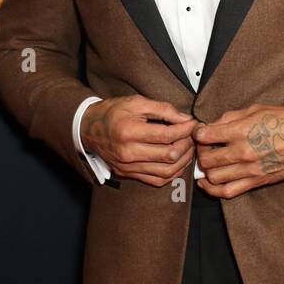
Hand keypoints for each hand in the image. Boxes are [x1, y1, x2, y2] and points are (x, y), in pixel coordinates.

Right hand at [81, 95, 196, 186]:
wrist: (89, 128)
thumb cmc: (113, 112)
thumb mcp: (137, 103)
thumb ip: (163, 109)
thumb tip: (186, 119)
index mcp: (129, 132)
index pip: (167, 135)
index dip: (186, 129)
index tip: (193, 123)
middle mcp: (128, 153)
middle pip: (169, 155)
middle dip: (187, 144)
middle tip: (192, 135)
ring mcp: (128, 167)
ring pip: (166, 171)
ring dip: (183, 161)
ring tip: (188, 148)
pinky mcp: (128, 174)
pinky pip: (157, 180)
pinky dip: (172, 173)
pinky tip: (178, 161)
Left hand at [194, 104, 283, 198]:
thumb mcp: (256, 109)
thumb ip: (230, 117)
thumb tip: (212, 125)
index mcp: (241, 130)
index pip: (205, 136)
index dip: (198, 133)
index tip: (200, 132)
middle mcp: (243, 152)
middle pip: (206, 159)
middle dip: (200, 152)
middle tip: (204, 147)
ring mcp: (249, 169)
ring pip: (213, 176)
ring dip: (206, 170)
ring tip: (209, 162)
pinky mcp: (256, 182)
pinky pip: (227, 192)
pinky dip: (212, 189)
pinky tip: (207, 183)